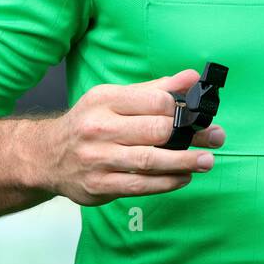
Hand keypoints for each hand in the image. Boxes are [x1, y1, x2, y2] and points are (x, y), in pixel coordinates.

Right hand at [42, 69, 225, 206]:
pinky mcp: (98, 186)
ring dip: (184, 162)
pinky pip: (140, 185)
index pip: (155, 101)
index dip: (182, 109)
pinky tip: (183, 178)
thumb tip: (192, 78)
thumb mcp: (115, 98)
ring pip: (150, 160)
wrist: (46, 156)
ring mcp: (97, 159)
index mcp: (104, 100)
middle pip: (155, 130)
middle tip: (216, 137)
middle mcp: (98, 128)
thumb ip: (155, 89)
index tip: (200, 114)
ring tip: (207, 161)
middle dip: (192, 135)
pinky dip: (166, 182)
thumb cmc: (89, 123)